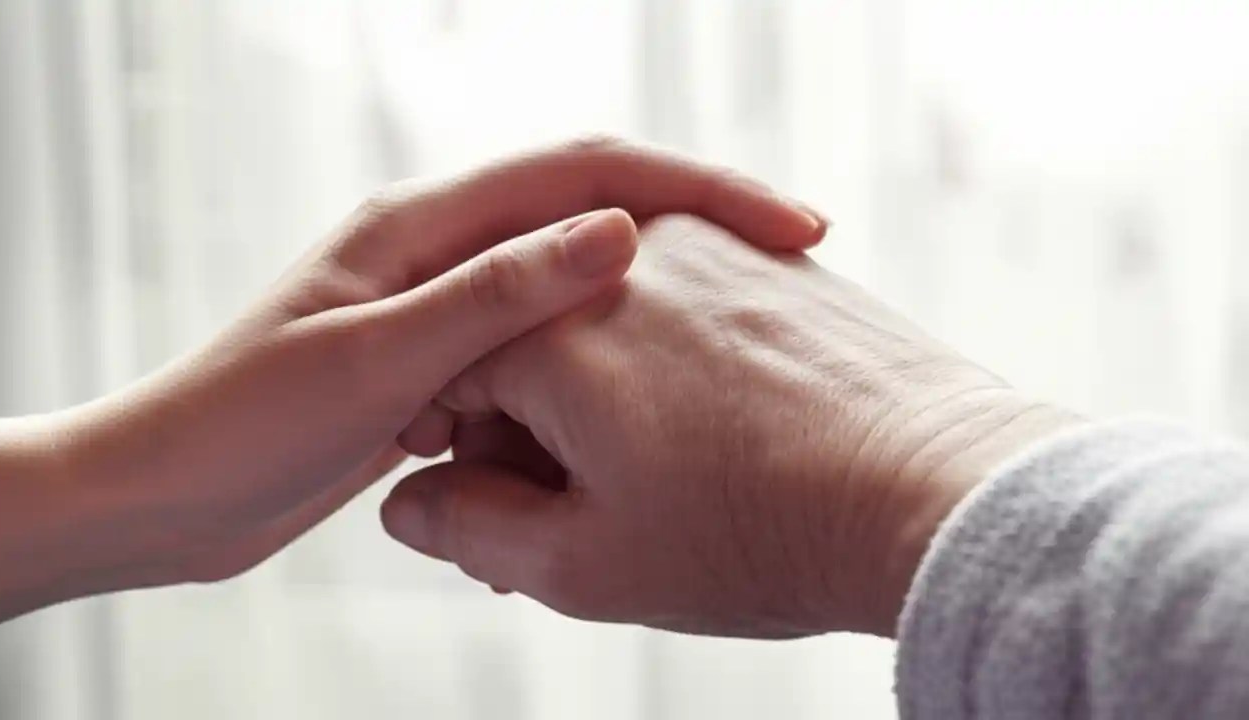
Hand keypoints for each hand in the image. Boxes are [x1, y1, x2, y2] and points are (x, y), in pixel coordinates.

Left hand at [17, 140, 824, 604]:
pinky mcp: (436, 360)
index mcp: (419, 225)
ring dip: (651, 298)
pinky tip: (638, 393)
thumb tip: (615, 232)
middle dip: (696, 228)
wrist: (166, 496)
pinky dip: (593, 361)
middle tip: (793, 264)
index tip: (786, 223)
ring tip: (738, 323)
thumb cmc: (245, 426)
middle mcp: (436, 248)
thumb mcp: (376, 361)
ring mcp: (439, 303)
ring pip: (572, 281)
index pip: (584, 174)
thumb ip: (494, 298)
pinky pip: (539, 344)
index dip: (694, 188)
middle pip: (592, 211)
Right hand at [382, 214, 1078, 637]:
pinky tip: (717, 436)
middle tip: (586, 518)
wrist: (937, 488)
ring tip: (661, 483)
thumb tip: (410, 503)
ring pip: (606, 322)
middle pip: (530, 344)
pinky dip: (671, 366)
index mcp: (553, 330)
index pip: (450, 379)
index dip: (465, 455)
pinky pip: (681, 306)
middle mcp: (622, 259)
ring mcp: (706, 244)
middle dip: (539, 434)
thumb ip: (469, 528)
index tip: (506, 507)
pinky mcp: (768, 254)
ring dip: (607, 401)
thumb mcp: (585, 565)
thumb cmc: (762, 532)